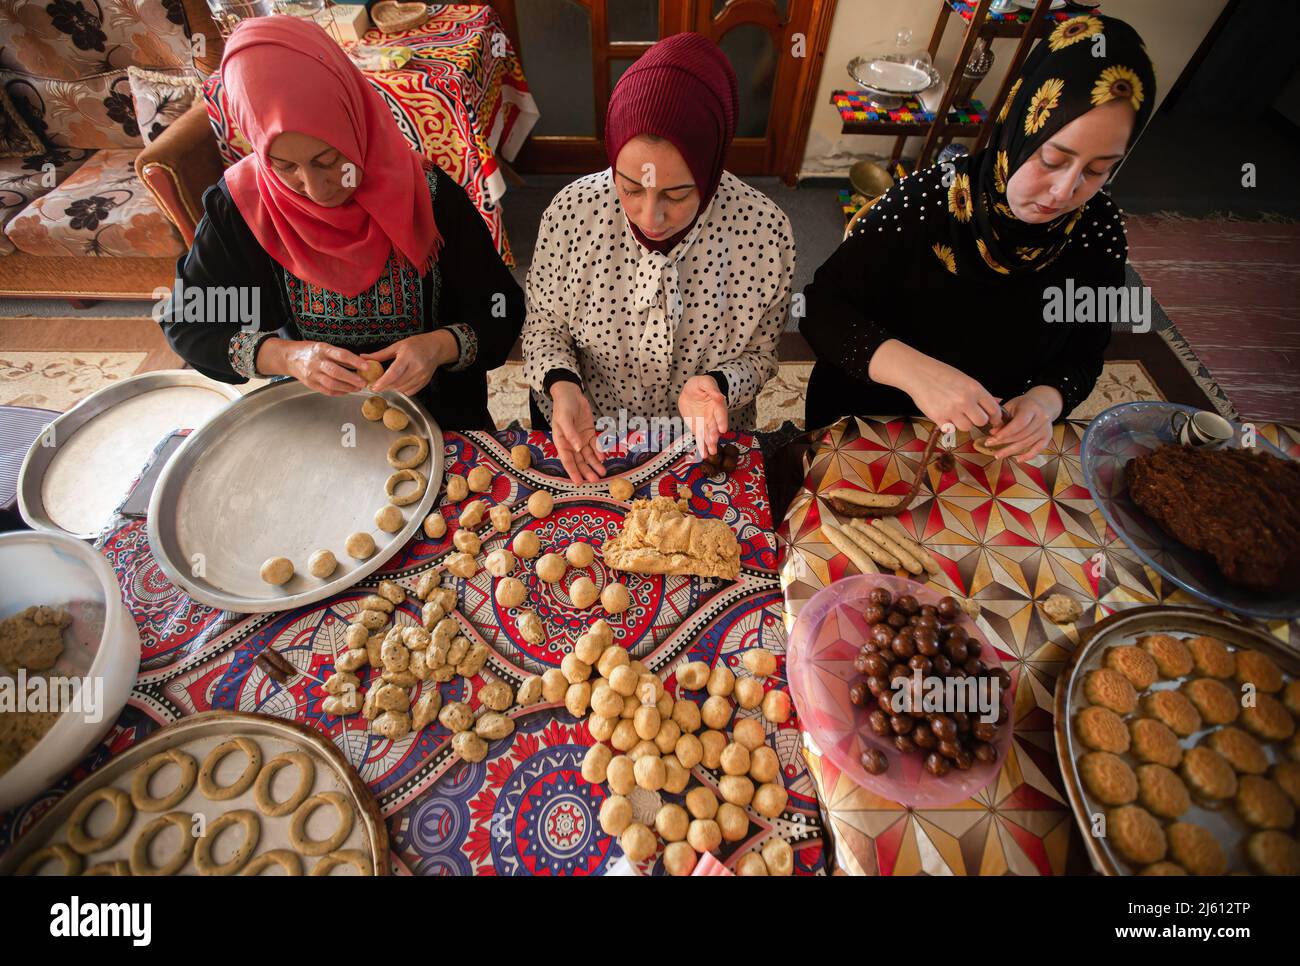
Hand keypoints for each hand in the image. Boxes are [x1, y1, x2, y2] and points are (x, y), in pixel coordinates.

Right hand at [280, 340, 368, 395]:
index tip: (366, 366)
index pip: (341, 355)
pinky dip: (339, 392)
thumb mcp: (324, 346)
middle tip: (363, 382)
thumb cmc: (310, 351)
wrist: (289, 357)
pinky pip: (326, 390)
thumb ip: (339, 355)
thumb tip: (360, 362)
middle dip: (352, 379)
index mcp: (322, 349)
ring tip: (358, 387)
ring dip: (347, 387)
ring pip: (332, 384)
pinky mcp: (310, 384)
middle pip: (336, 372)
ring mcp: (312, 374)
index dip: (355, 361)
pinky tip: (347, 391)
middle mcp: (316, 362)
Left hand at [362, 331, 456, 395]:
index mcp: (408, 356)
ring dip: (392, 389)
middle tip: (374, 387)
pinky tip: (396, 386)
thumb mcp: (397, 346)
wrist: (436, 347)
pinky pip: (410, 391)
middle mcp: (417, 367)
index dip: (383, 382)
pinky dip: (401, 391)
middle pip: (398, 383)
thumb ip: (380, 355)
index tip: (373, 386)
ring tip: (384, 386)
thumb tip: (363, 358)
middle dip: (384, 387)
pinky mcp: (424, 382)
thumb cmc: (417, 344)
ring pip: (403, 389)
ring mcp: (422, 376)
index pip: (394, 373)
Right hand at [551, 381, 604, 483]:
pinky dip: (599, 450)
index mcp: (561, 442)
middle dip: (587, 471)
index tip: (579, 483)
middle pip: (579, 461)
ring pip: (588, 455)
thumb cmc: (563, 406)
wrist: (570, 393)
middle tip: (595, 480)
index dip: (573, 472)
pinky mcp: (589, 433)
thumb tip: (577, 448)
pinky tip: (604, 456)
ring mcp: (580, 439)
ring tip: (603, 472)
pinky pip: (595, 445)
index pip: (567, 460)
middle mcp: (571, 443)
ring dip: (595, 463)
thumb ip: (571, 434)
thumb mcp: (564, 419)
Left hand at [678, 375, 727, 460]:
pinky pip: (700, 438)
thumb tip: (719, 396)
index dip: (721, 421)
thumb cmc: (700, 385)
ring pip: (708, 435)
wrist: (691, 391)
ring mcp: (706, 423)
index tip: (723, 429)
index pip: (720, 413)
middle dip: (714, 434)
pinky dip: (702, 446)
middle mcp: (713, 416)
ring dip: (709, 443)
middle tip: (713, 441)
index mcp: (717, 404)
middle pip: (715, 426)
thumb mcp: (704, 382)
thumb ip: (711, 389)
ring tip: (711, 452)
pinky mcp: (698, 428)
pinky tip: (704, 454)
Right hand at [871, 340, 1001, 431]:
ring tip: (954, 414)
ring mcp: (952, 410)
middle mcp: (965, 400)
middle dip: (977, 420)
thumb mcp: (965, 380)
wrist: (919, 374)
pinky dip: (948, 425)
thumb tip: (996, 403)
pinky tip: (943, 414)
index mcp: (975, 389)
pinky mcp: (939, 418)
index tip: (993, 420)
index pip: (993, 409)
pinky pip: (950, 429)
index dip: (995, 417)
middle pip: (981, 422)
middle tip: (970, 416)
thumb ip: (980, 394)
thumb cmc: (942, 375)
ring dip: (962, 423)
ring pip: (966, 427)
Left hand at [984, 386, 1061, 461]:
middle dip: (1004, 441)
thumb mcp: (1011, 406)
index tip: (993, 438)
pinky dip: (1028, 456)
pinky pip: (1038, 449)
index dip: (1006, 432)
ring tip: (998, 454)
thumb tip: (993, 432)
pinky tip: (1018, 460)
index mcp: (1031, 408)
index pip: (1019, 423)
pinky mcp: (1047, 437)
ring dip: (1011, 451)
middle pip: (1022, 434)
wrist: (1042, 404)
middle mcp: (1042, 419)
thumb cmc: (1023, 405)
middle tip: (989, 444)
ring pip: (1027, 443)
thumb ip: (1002, 418)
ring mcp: (1045, 429)